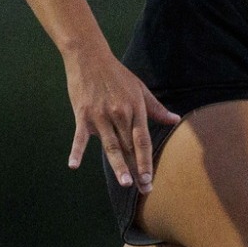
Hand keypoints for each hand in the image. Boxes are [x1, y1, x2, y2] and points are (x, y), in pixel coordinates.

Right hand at [64, 45, 179, 192]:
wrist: (90, 57)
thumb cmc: (117, 74)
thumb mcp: (140, 89)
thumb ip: (156, 108)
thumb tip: (175, 120)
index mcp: (135, 109)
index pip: (143, 140)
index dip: (147, 161)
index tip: (150, 179)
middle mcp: (119, 114)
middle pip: (129, 147)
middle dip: (136, 169)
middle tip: (143, 189)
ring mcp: (100, 115)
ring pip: (111, 145)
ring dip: (118, 165)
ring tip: (125, 183)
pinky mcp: (82, 113)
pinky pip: (80, 136)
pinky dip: (76, 151)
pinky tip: (73, 165)